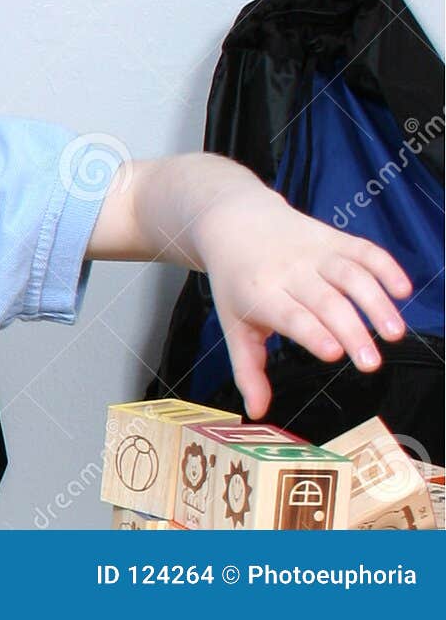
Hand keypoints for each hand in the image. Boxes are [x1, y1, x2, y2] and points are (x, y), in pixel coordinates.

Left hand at [193, 184, 412, 419]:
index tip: (335, 354)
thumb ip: (247, 369)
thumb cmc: (236, 283)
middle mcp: (289, 271)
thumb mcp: (234, 324)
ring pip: (350, 274)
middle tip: (372, 363)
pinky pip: (363, 249)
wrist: (233, 222)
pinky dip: (386, 266)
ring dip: (375, 302)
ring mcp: (313, 252)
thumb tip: (256, 413)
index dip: (313, 332)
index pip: (290, 315)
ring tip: (395, 334)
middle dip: (351, 330)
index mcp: (261, 294)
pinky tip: (403, 290)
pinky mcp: (333, 238)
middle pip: (325, 300)